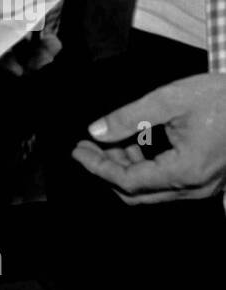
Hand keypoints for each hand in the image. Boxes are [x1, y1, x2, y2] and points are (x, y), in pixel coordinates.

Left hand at [71, 73, 225, 203]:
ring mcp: (202, 187)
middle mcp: (194, 188)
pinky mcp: (205, 180)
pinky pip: (167, 182)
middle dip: (107, 168)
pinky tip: (134, 141)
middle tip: (87, 145)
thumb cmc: (220, 97)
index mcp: (186, 171)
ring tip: (109, 138)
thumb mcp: (170, 99)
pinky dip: (145, 165)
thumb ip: (129, 116)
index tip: (77, 150)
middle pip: (137, 192)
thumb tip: (96, 131)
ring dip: (125, 166)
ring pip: (151, 189)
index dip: (98, 167)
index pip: (128, 181)